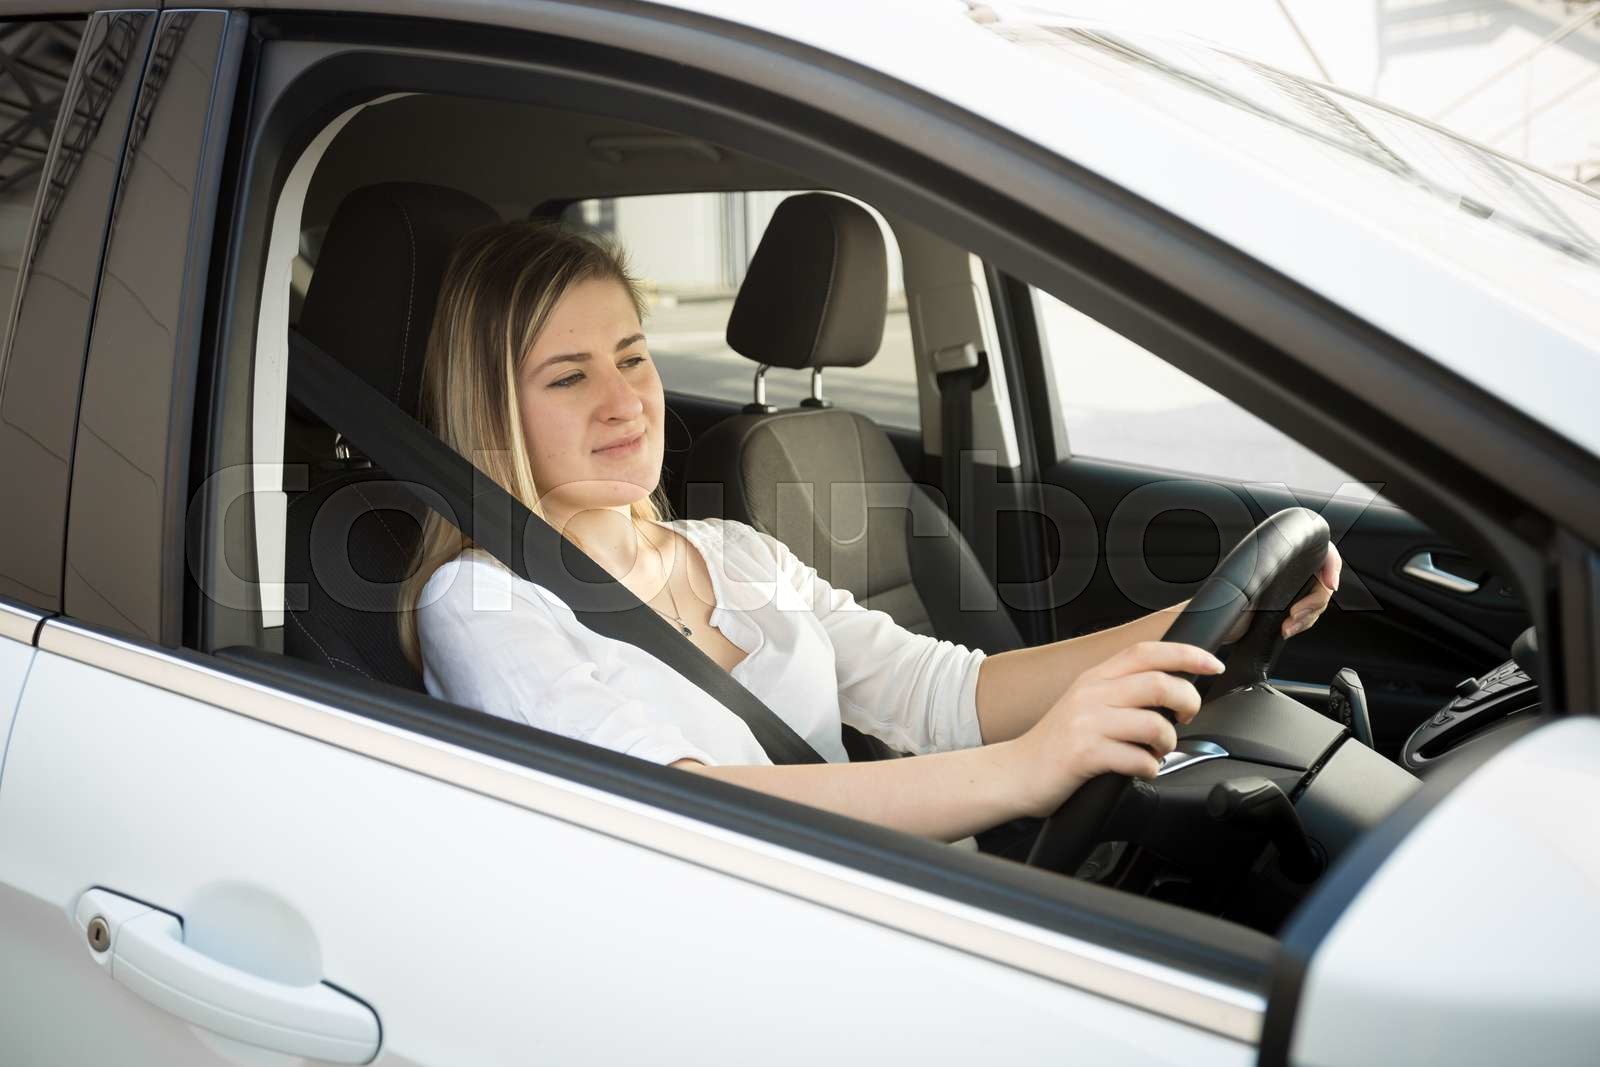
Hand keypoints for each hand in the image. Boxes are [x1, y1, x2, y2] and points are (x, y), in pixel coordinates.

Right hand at [1009, 641, 1225, 818]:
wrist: (1014, 773)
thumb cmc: (1055, 744)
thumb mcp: (1085, 705)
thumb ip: (1119, 692)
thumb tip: (1169, 690)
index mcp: (1094, 678)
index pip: (1147, 652)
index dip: (1186, 654)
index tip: (1211, 664)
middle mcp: (1091, 694)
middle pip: (1158, 683)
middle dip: (1187, 701)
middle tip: (1186, 717)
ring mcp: (1087, 723)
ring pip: (1154, 723)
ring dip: (1168, 742)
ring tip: (1157, 751)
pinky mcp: (1085, 754)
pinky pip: (1138, 758)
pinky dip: (1150, 768)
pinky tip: (1140, 769)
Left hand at [1219, 542, 1342, 643]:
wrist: (1212, 621)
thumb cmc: (1225, 597)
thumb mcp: (1247, 578)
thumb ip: (1273, 569)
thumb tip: (1312, 577)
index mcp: (1284, 556)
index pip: (1324, 552)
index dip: (1332, 565)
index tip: (1329, 584)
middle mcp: (1290, 571)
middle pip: (1322, 583)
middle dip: (1314, 602)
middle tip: (1295, 614)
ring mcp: (1290, 591)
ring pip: (1316, 603)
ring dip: (1306, 617)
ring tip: (1287, 626)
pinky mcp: (1287, 609)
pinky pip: (1306, 616)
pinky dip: (1300, 624)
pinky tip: (1286, 629)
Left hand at [1283, 542, 1340, 638]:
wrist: (1286, 534)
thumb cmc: (1308, 541)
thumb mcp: (1323, 548)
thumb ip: (1332, 564)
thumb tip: (1333, 586)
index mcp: (1322, 580)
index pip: (1319, 599)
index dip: (1309, 606)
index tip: (1294, 611)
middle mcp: (1313, 589)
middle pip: (1313, 612)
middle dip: (1302, 621)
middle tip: (1287, 626)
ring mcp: (1302, 595)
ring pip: (1306, 618)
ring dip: (1297, 626)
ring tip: (1285, 631)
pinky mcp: (1288, 598)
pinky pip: (1295, 617)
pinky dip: (1291, 624)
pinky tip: (1282, 629)